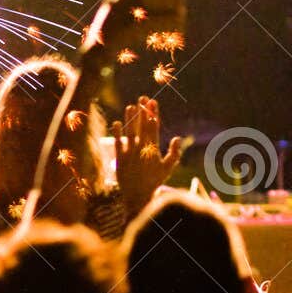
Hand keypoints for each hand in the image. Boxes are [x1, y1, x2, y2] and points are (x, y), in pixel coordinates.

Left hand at [113, 96, 182, 212]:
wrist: (138, 194)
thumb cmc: (155, 180)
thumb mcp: (168, 167)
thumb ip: (174, 152)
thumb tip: (176, 137)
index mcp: (153, 148)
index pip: (154, 127)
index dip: (153, 114)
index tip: (153, 103)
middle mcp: (141, 148)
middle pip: (142, 126)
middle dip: (143, 111)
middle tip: (143, 98)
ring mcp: (129, 153)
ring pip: (130, 132)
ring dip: (130, 118)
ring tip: (130, 106)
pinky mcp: (119, 158)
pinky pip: (117, 143)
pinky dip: (117, 133)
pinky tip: (116, 123)